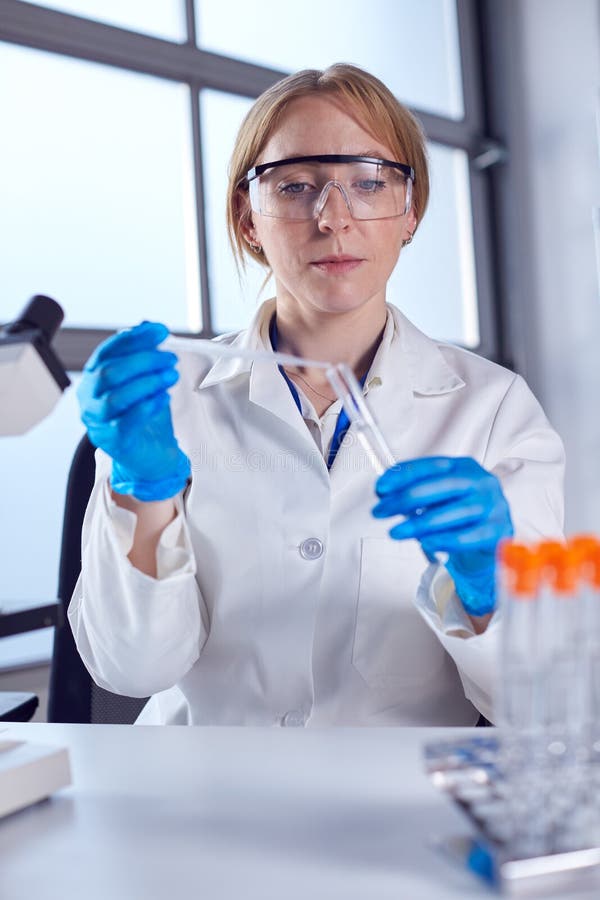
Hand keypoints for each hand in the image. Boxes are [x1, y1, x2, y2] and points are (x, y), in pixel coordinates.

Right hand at [77, 321, 190, 501]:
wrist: (151, 454)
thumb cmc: (146, 414)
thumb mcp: (147, 380)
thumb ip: (145, 355)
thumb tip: (149, 324)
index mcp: (94, 377)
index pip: (109, 351)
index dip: (134, 339)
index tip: (161, 331)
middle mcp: (89, 397)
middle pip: (111, 372)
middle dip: (143, 361)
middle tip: (170, 358)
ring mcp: (96, 421)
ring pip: (117, 397)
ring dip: (147, 383)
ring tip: (171, 376)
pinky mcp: (111, 441)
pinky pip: (126, 421)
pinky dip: (148, 406)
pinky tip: (164, 398)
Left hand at [372, 456, 512, 615]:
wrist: (491, 538)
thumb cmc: (459, 514)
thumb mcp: (439, 496)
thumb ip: (415, 491)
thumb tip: (383, 492)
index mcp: (464, 466)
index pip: (431, 466)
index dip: (403, 475)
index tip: (380, 488)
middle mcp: (482, 481)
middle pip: (440, 487)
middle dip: (404, 500)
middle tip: (379, 512)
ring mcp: (493, 505)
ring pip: (450, 513)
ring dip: (418, 524)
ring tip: (395, 532)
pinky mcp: (499, 530)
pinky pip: (466, 536)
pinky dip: (444, 540)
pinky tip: (425, 543)